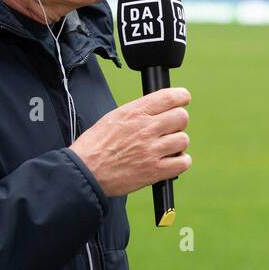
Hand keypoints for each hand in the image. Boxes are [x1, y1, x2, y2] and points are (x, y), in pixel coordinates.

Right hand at [70, 86, 191, 197]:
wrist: (85, 172)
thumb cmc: (95, 146)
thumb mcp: (113, 117)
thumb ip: (137, 112)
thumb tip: (158, 109)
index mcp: (134, 113)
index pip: (169, 97)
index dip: (181, 97)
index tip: (183, 100)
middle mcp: (146, 129)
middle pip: (181, 117)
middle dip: (177, 122)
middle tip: (168, 129)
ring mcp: (152, 150)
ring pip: (183, 140)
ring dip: (177, 144)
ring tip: (166, 148)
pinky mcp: (155, 171)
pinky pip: (183, 162)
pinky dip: (180, 162)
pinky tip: (171, 161)